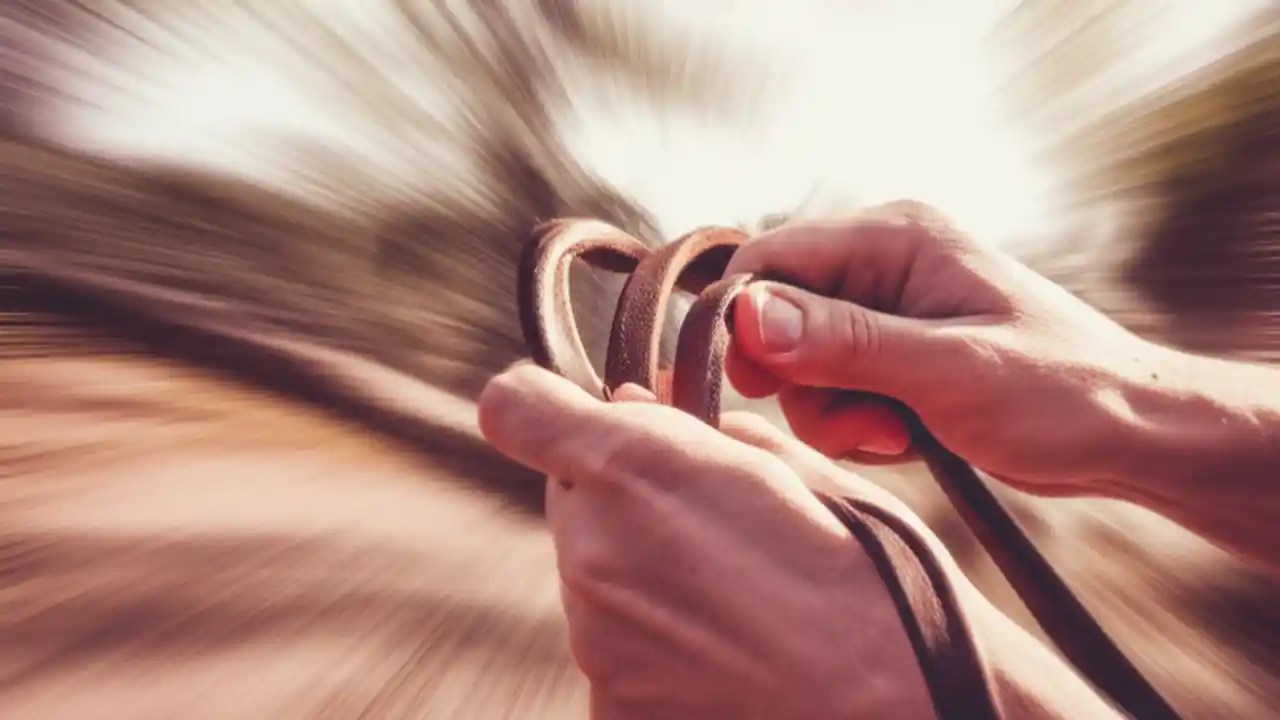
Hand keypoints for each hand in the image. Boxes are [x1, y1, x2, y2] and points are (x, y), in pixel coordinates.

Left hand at [477, 363, 934, 718]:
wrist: (908, 710)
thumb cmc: (873, 575)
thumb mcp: (798, 466)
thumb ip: (694, 427)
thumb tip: (631, 406)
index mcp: (635, 468)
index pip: (514, 409)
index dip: (537, 406)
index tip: (565, 416)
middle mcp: (594, 553)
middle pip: (572, 502)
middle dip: (621, 502)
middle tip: (707, 530)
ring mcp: (597, 644)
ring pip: (595, 581)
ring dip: (643, 580)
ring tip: (736, 606)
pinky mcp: (611, 711)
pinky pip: (614, 656)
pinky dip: (655, 652)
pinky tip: (727, 658)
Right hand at [723, 200, 1173, 496]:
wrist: (1129, 435)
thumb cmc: (1058, 390)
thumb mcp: (948, 369)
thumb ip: (844, 341)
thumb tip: (745, 313)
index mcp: (894, 239)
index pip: (772, 259)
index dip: (745, 321)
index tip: (757, 386)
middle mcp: (881, 268)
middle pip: (776, 321)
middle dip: (805, 383)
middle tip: (865, 423)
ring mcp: (885, 318)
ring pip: (799, 369)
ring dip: (836, 415)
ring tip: (899, 434)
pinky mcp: (892, 363)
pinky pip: (832, 395)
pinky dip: (856, 427)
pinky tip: (906, 439)